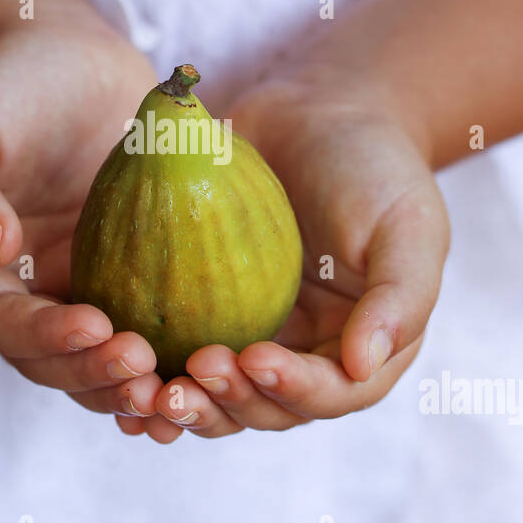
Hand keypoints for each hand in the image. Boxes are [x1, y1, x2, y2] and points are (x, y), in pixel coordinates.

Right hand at [0, 17, 168, 418]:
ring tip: (185, 386)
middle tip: (147, 369)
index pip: (2, 323)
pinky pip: (152, 327)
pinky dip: (176, 355)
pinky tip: (221, 362)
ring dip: (138, 384)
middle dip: (97, 376)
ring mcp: (75, 292)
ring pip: (102, 362)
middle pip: (52, 362)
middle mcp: (22, 296)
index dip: (44, 337)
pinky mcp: (127, 280)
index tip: (97, 328)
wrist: (60, 54)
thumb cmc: (4, 80)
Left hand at [137, 63, 449, 439]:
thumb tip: (363, 366)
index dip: (292, 389)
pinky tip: (113, 365)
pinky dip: (148, 371)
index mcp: (364, 350)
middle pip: (267, 410)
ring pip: (216, 397)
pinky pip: (173, 353)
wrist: (318, 112)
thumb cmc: (375, 165)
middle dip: (228, 404)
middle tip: (188, 376)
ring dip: (184, 404)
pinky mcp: (204, 313)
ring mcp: (253, 338)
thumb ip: (400, 297)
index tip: (251, 357)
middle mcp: (308, 358)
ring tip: (147, 388)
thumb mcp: (409, 225)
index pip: (332, 393)